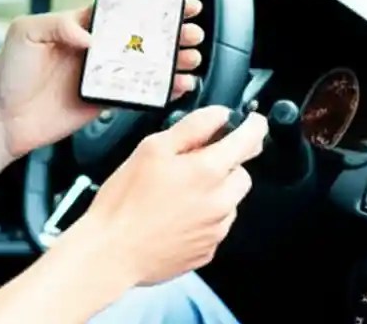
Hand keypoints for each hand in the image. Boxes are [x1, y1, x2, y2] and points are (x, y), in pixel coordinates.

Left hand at [0, 0, 204, 160]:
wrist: (1, 120)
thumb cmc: (6, 74)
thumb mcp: (24, 34)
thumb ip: (58, 24)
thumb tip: (90, 33)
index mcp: (77, 25)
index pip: (118, 7)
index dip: (146, 1)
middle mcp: (93, 48)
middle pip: (140, 34)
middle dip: (169, 29)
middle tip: (191, 28)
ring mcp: (100, 74)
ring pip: (146, 63)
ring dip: (172, 58)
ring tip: (192, 54)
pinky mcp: (103, 101)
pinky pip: (138, 92)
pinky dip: (161, 89)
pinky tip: (178, 84)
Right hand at [71, 106, 267, 284]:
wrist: (112, 251)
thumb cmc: (125, 201)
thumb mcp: (152, 148)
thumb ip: (191, 128)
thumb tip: (218, 115)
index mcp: (208, 171)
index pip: (249, 141)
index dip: (253, 126)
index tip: (252, 122)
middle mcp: (220, 201)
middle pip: (242, 174)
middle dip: (226, 164)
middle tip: (193, 164)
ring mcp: (216, 229)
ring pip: (229, 202)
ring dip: (214, 192)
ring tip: (175, 194)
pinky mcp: (207, 251)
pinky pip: (215, 226)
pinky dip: (203, 218)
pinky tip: (173, 216)